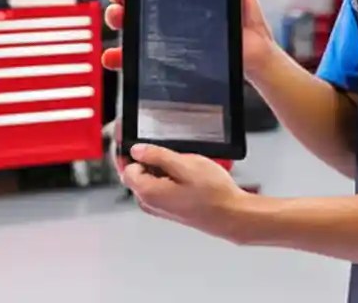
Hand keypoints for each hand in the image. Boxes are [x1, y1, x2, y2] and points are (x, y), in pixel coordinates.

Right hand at [101, 0, 279, 78]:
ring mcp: (169, 46)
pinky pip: (143, 64)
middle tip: (117, 6)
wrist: (259, 59)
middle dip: (120, 7)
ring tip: (115, 25)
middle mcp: (172, 24)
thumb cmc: (248, 27)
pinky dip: (124, 60)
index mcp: (183, 5)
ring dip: (119, 32)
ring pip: (134, 38)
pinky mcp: (171, 67)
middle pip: (137, 13)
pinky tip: (116, 57)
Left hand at [121, 143, 254, 243]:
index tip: (142, 142)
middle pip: (137, 173)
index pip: (126, 167)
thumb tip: (137, 150)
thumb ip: (157, 156)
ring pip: (150, 179)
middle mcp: (149, 203)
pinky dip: (170, 177)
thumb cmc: (213, 194)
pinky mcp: (170, 208)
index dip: (134, 152)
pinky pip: (161, 187)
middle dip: (150, 159)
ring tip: (185, 165)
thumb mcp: (186, 165)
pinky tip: (187, 175)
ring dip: (162, 168)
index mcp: (147, 192)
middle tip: (172, 153)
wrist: (231, 215)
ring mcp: (159, 207)